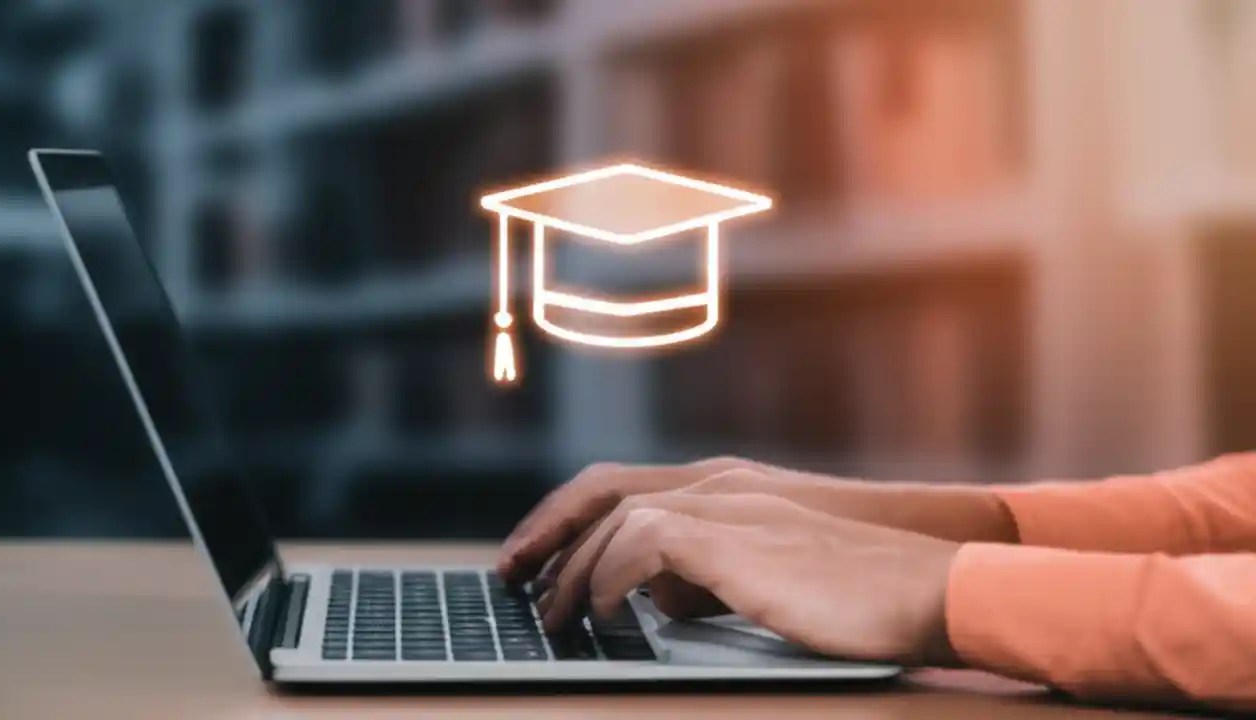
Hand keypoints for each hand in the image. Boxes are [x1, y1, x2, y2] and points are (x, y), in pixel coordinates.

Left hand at [549, 491, 961, 665]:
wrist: (923, 589)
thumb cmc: (852, 595)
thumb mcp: (766, 579)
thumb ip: (708, 576)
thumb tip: (656, 598)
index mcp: (723, 492)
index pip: (619, 487)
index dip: (566, 520)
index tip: (531, 560)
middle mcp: (719, 488)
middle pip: (604, 492)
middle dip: (549, 537)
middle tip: (515, 583)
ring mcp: (730, 509)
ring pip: (619, 516)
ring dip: (577, 567)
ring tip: (559, 616)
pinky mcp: (739, 542)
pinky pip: (649, 542)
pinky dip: (616, 576)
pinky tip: (610, 612)